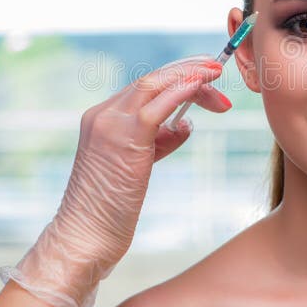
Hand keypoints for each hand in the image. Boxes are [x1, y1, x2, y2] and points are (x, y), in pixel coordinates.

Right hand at [0, 54, 230, 306]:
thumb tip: (186, 123)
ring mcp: (109, 122)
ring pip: (154, 83)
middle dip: (189, 71)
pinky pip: (157, 103)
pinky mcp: (124, 136)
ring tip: (217, 75)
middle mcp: (103, 113)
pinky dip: (181, 89)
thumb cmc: (112, 208)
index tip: (207, 79)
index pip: (146, 87)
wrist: (86, 236)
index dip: (179, 78)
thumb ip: (159, 140)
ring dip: (190, 75)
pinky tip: (200, 85)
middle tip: (219, 70)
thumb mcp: (138, 164)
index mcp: (102, 117)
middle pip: (152, 79)